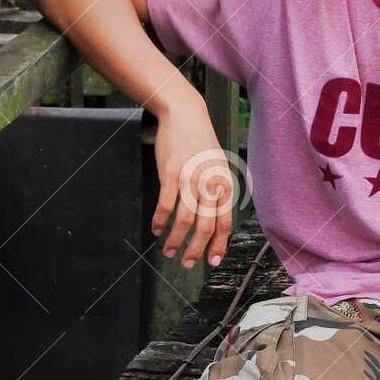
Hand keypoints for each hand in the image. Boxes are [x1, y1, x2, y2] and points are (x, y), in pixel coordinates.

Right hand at [152, 105, 235, 269]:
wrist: (186, 115)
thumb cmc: (200, 143)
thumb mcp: (217, 168)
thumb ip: (216, 192)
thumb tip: (212, 221)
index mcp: (224, 184)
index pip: (224, 222)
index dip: (218, 245)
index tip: (212, 262)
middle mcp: (210, 183)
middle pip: (205, 226)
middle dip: (196, 250)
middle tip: (187, 263)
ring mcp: (190, 178)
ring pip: (184, 220)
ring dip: (175, 240)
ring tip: (167, 250)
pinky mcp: (171, 172)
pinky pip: (165, 204)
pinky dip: (159, 221)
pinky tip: (155, 228)